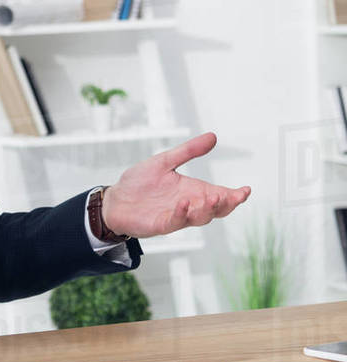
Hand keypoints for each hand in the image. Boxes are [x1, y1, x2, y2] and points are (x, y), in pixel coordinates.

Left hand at [102, 132, 250, 238]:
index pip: (220, 196)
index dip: (235, 196)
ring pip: (199, 218)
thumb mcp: (164, 161)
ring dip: (207, 209)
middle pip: (216, 210)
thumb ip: (188, 151)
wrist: (114, 200)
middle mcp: (188, 205)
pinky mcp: (160, 224)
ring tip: (212, 197)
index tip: (246, 189)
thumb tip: (213, 136)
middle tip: (231, 195)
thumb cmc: (139, 183)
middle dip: (226, 204)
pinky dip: (181, 213)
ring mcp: (175, 216)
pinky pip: (175, 221)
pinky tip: (184, 203)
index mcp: (193, 191)